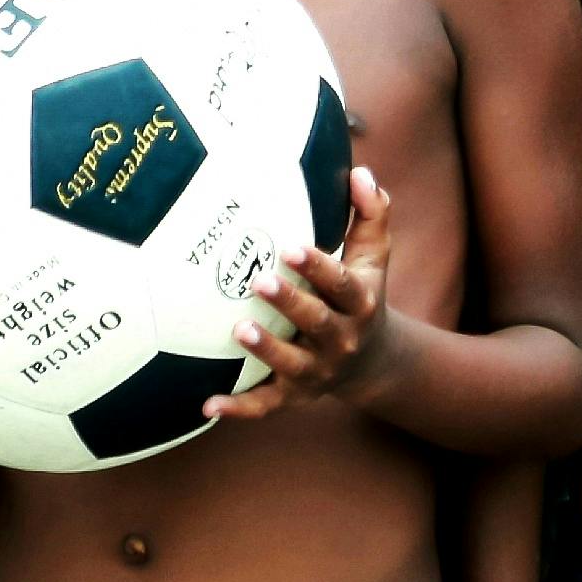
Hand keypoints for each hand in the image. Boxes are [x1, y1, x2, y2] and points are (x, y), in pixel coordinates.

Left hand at [209, 168, 393, 421]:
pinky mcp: (294, 396)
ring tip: (239, 330)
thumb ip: (371, 213)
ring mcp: (316, 371)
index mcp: (358, 303)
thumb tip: (362, 173)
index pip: (341, 283)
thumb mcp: (374, 256)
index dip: (318, 267)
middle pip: (316, 323)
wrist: (374, 363)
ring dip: (267, 350)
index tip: (292, 247)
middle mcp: (340, 340)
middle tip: (259, 280)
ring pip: (292, 364)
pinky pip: (265, 405)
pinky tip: (208, 405)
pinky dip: (238, 408)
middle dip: (290, 302)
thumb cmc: (362, 294)